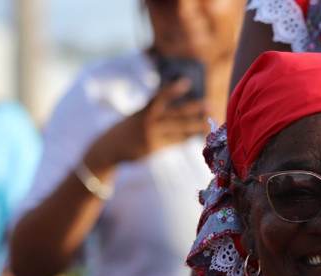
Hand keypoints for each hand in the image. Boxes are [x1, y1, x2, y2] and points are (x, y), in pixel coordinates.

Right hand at [89, 80, 208, 167]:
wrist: (111, 147)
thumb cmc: (129, 129)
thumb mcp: (137, 116)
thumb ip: (154, 112)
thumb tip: (178, 114)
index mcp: (144, 110)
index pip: (160, 96)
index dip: (173, 89)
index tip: (187, 82)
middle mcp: (148, 121)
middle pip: (175, 114)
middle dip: (193, 109)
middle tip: (209, 104)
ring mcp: (152, 135)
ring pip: (179, 130)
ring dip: (195, 126)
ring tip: (208, 123)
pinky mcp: (154, 148)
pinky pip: (174, 142)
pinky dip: (186, 138)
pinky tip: (196, 135)